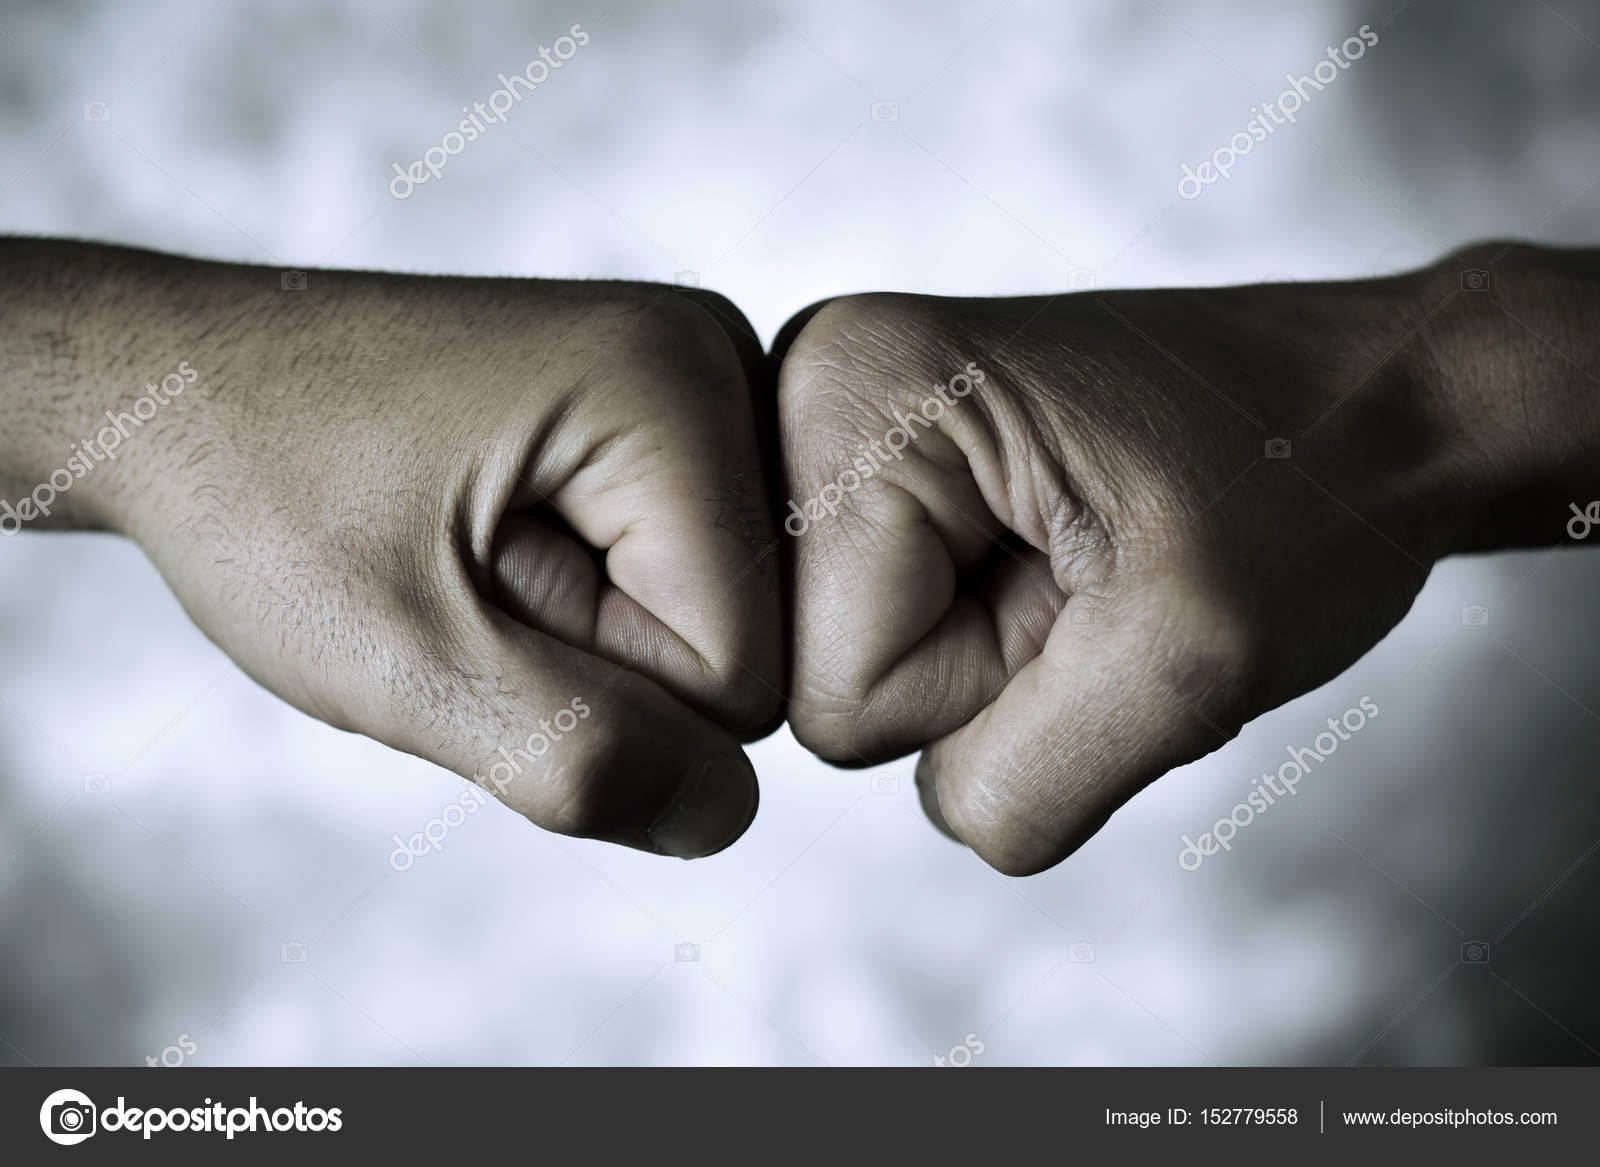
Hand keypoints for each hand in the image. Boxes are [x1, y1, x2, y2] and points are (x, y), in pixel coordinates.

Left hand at [3, 242, 783, 857]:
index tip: (471, 594)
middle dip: (600, 663)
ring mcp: (696, 382)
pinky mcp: (668, 414)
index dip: (595, 695)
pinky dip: (592, 600)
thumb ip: (577, 753)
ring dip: (588, 636)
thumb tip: (728, 812)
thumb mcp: (400, 656)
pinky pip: (683, 586)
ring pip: (716, 625)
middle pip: (748, 645)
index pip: (742, 676)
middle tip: (465, 571)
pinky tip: (506, 537)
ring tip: (473, 551)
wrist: (181, 389)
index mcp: (677, 388)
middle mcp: (715, 360)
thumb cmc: (261, 493)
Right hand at [775, 244, 1599, 873]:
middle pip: (821, 688)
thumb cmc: (1302, 488)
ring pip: (853, 681)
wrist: (1365, 408)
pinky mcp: (875, 478)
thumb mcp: (1189, 660)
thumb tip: (942, 811)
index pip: (833, 693)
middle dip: (977, 674)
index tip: (1090, 578)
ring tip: (1082, 564)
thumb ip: (1024, 781)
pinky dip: (985, 642)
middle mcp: (807, 396)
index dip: (986, 685)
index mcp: (848, 392)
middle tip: (1091, 575)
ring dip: (988, 662)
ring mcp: (834, 435)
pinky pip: (885, 652)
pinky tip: (1050, 559)